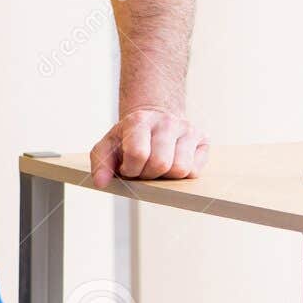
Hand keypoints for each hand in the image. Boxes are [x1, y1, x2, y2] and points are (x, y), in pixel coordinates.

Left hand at [89, 106, 207, 187]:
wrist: (155, 118)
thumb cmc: (130, 138)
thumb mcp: (109, 146)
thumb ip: (100, 164)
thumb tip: (100, 183)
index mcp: (139, 120)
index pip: (138, 154)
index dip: (132, 170)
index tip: (128, 168)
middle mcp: (166, 121)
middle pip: (161, 164)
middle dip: (149, 175)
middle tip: (144, 170)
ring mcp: (187, 128)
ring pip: (181, 169)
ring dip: (166, 177)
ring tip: (159, 167)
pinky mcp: (203, 138)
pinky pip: (195, 170)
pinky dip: (183, 175)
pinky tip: (173, 163)